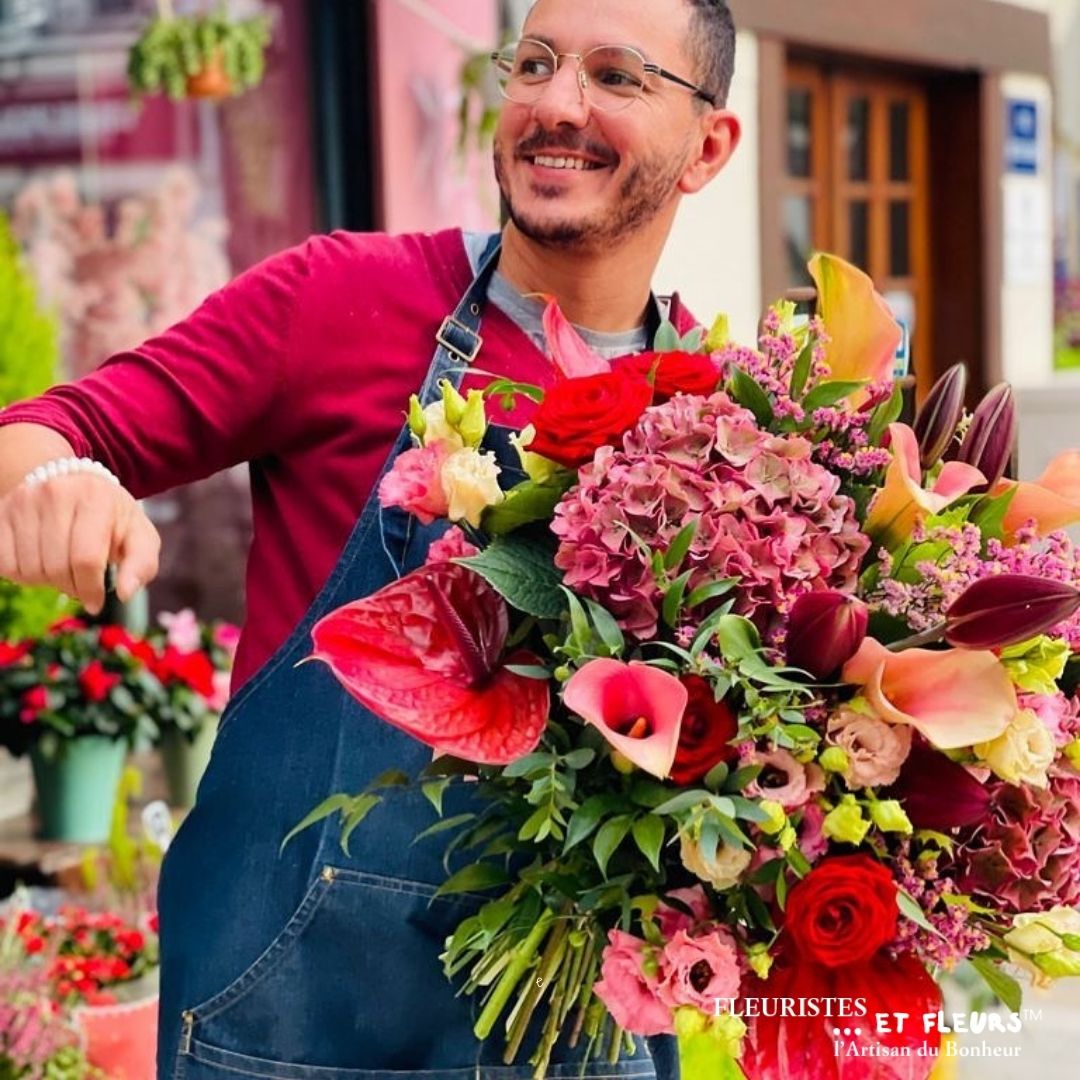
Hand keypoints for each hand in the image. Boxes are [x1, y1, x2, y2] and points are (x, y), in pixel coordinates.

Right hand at [0, 473, 160, 614]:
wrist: (73, 484)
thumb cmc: (111, 518)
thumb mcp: (139, 536)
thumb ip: (141, 565)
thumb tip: (126, 594)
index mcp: (95, 498)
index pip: (86, 558)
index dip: (91, 589)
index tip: (96, 602)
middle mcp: (55, 493)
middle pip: (55, 567)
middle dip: (70, 587)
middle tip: (80, 584)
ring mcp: (23, 501)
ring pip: (28, 568)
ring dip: (46, 582)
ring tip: (63, 569)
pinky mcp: (1, 512)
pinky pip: (4, 564)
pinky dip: (21, 574)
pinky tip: (40, 563)